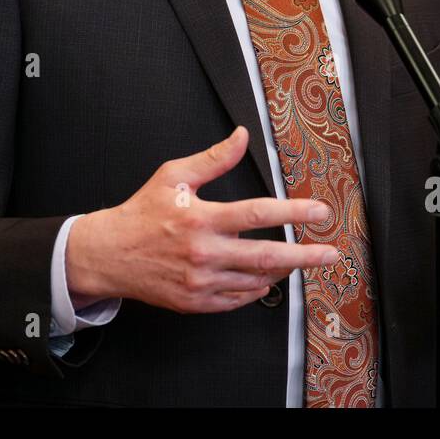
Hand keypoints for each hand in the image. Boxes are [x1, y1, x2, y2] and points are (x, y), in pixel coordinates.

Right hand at [66, 126, 340, 313]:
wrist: (109, 254)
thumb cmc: (142, 213)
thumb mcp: (174, 176)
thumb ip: (213, 158)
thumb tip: (242, 136)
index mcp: (201, 218)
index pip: (258, 213)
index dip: (293, 212)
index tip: (319, 212)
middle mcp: (204, 253)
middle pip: (267, 256)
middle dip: (304, 255)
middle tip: (330, 253)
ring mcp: (201, 282)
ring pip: (255, 280)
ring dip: (282, 271)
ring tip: (298, 260)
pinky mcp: (196, 302)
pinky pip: (237, 299)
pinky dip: (256, 289)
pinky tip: (264, 278)